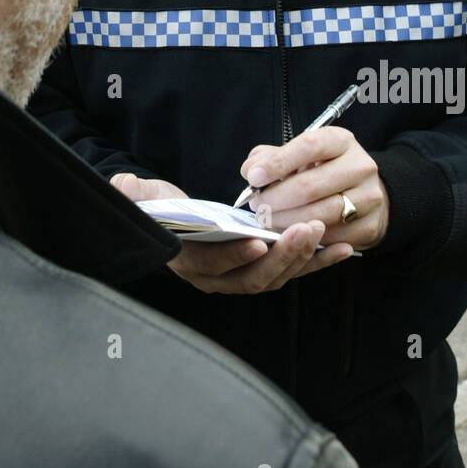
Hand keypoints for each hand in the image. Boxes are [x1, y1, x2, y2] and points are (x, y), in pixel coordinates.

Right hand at [111, 173, 352, 293]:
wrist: (167, 217)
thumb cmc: (154, 206)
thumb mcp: (135, 196)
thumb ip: (129, 194)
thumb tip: (125, 189)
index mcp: (184, 261)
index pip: (211, 265)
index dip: (234, 256)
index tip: (257, 241)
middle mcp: (212, 279)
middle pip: (251, 277)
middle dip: (281, 257)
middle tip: (305, 230)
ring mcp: (237, 278)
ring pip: (275, 277)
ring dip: (302, 259)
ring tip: (323, 233)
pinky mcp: (259, 270)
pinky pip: (290, 271)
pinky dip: (316, 262)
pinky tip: (341, 249)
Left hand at [240, 127, 389, 251]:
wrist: (363, 194)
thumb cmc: (321, 170)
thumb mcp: (298, 155)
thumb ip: (270, 157)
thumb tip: (250, 171)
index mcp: (341, 141)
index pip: (309, 146)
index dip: (278, 162)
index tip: (253, 178)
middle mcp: (360, 166)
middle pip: (310, 186)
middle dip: (275, 199)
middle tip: (256, 206)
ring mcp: (369, 197)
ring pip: (319, 215)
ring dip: (286, 222)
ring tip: (268, 221)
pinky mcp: (369, 226)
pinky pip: (330, 237)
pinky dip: (305, 238)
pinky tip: (290, 234)